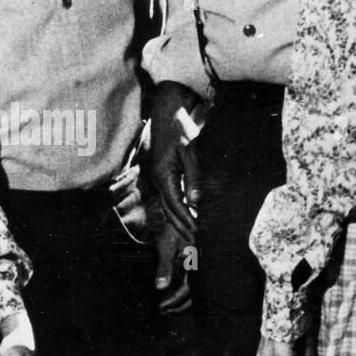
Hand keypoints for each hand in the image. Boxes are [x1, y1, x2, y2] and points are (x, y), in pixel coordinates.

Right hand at [149, 82, 202, 241]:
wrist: (167, 113)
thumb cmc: (180, 130)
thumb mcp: (190, 152)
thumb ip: (193, 177)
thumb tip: (195, 202)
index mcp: (163, 175)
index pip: (176, 205)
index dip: (186, 220)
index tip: (197, 233)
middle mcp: (157, 179)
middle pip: (169, 209)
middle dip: (181, 226)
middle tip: (194, 241)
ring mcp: (158, 177)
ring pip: (167, 205)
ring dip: (178, 219)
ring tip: (191, 233)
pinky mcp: (162, 173)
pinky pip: (168, 196)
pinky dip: (177, 208)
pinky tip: (185, 213)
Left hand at [153, 216, 191, 313]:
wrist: (170, 206)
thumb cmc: (167, 225)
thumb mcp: (164, 246)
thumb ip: (164, 268)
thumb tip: (160, 288)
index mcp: (195, 260)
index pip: (187, 288)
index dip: (174, 301)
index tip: (161, 308)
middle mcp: (198, 262)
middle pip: (192, 291)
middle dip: (178, 304)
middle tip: (163, 312)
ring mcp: (195, 260)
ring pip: (191, 286)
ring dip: (179, 298)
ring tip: (165, 307)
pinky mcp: (190, 257)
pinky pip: (189, 278)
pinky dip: (179, 288)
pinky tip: (170, 291)